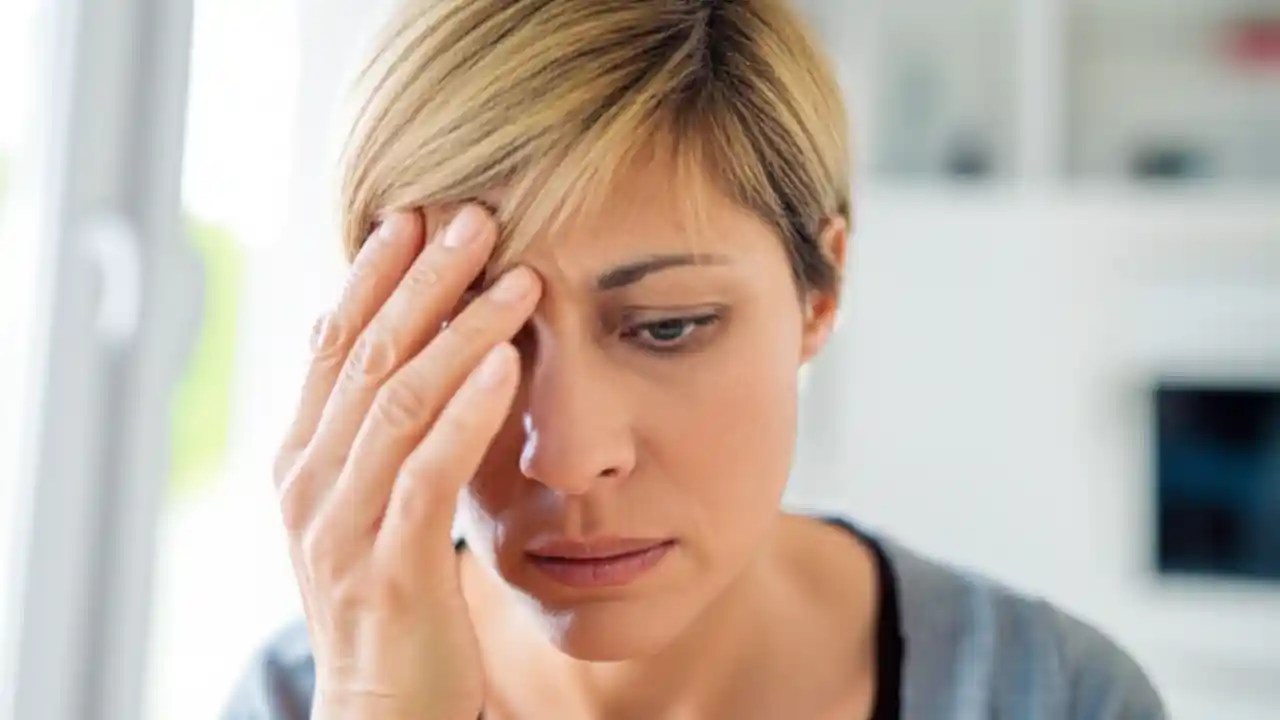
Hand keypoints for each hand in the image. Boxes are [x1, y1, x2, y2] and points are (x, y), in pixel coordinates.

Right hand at [272, 205, 539, 719]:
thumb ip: (363, 429)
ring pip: (399, 402)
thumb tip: (357, 336)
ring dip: (458, 331)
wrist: (382, 708)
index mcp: (305, 459)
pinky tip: (506, 362)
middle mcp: (311, 481)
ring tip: (513, 276)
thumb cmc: (389, 598)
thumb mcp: (365, 503)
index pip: (335, 345)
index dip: (374, 276)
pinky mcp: (391, 566)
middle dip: (421, 281)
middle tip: (475, 217)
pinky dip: (468, 411)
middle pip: (368, 357)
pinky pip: (429, 472)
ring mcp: (344, 524)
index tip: (416, 213)